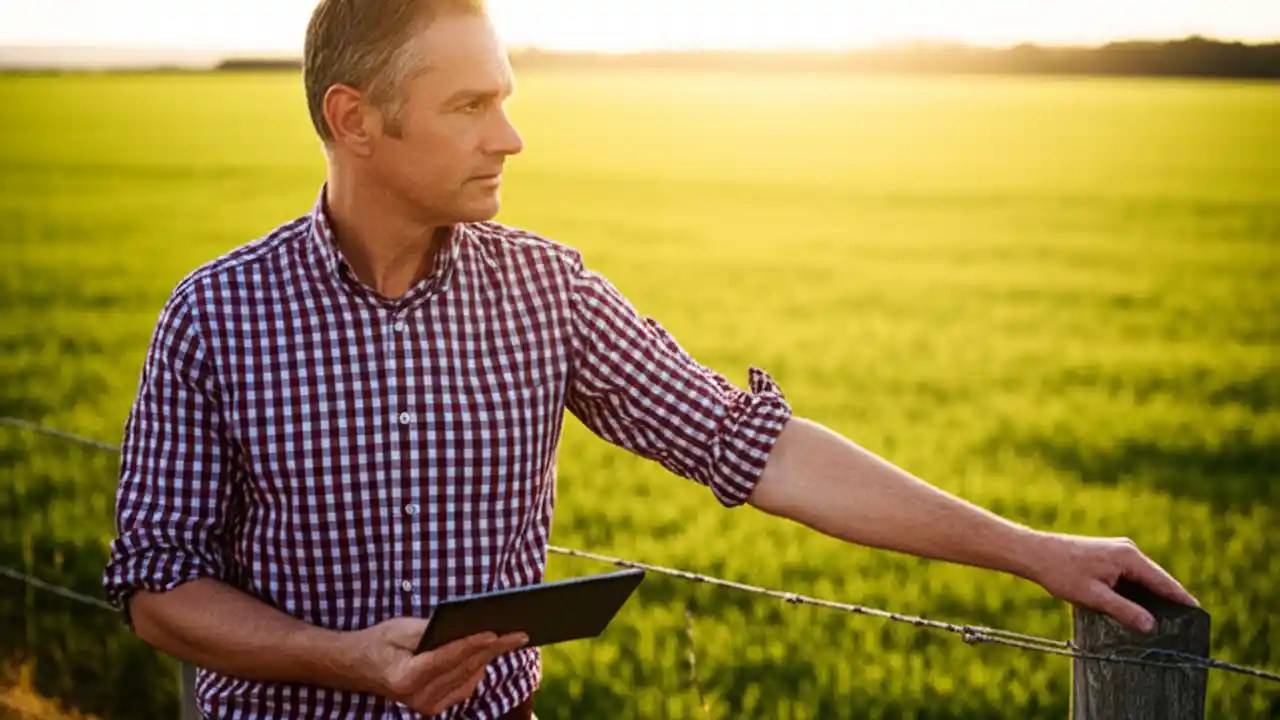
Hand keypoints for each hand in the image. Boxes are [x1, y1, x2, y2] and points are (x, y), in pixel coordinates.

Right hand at [341, 618, 528, 714]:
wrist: (360, 666)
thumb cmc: (382, 642)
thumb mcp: (402, 628)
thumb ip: (431, 630)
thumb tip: (466, 625)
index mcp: (406, 677)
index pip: (446, 658)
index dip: (472, 644)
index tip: (495, 632)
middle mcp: (418, 698)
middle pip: (464, 668)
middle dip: (493, 648)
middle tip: (518, 632)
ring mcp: (427, 706)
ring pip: (469, 678)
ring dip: (490, 657)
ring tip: (512, 637)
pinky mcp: (435, 707)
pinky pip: (466, 686)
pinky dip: (479, 667)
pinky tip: (491, 651)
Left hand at [1023, 532, 1199, 632]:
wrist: (1035, 553)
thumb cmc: (1061, 572)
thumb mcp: (1094, 597)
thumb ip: (1124, 611)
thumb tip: (1151, 626)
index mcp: (1128, 557)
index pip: (1163, 582)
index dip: (1181, 598)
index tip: (1199, 613)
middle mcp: (1128, 550)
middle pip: (1156, 579)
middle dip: (1169, 599)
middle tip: (1185, 622)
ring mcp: (1118, 550)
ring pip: (1143, 577)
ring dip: (1152, 595)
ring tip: (1167, 618)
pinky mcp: (1109, 554)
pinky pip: (1131, 574)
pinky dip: (1138, 589)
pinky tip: (1140, 605)